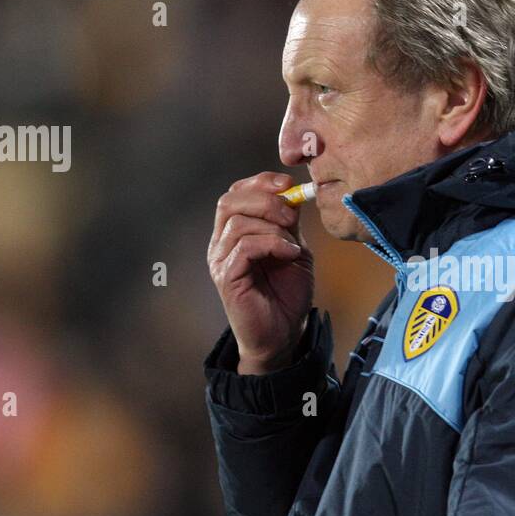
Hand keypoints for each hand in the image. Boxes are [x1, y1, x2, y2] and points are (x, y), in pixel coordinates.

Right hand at [208, 172, 314, 373]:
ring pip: (238, 223)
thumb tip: (293, 193)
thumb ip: (289, 223)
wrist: (283, 333)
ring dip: (273, 227)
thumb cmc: (287, 293)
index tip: (288, 185)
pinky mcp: (227, 278)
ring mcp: (220, 260)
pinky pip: (244, 247)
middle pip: (229, 201)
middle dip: (265, 200)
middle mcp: (221, 243)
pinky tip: (290, 254)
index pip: (236, 193)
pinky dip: (272, 244)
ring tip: (293, 245)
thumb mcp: (294, 249)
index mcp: (234, 232)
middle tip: (292, 216)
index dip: (260, 182)